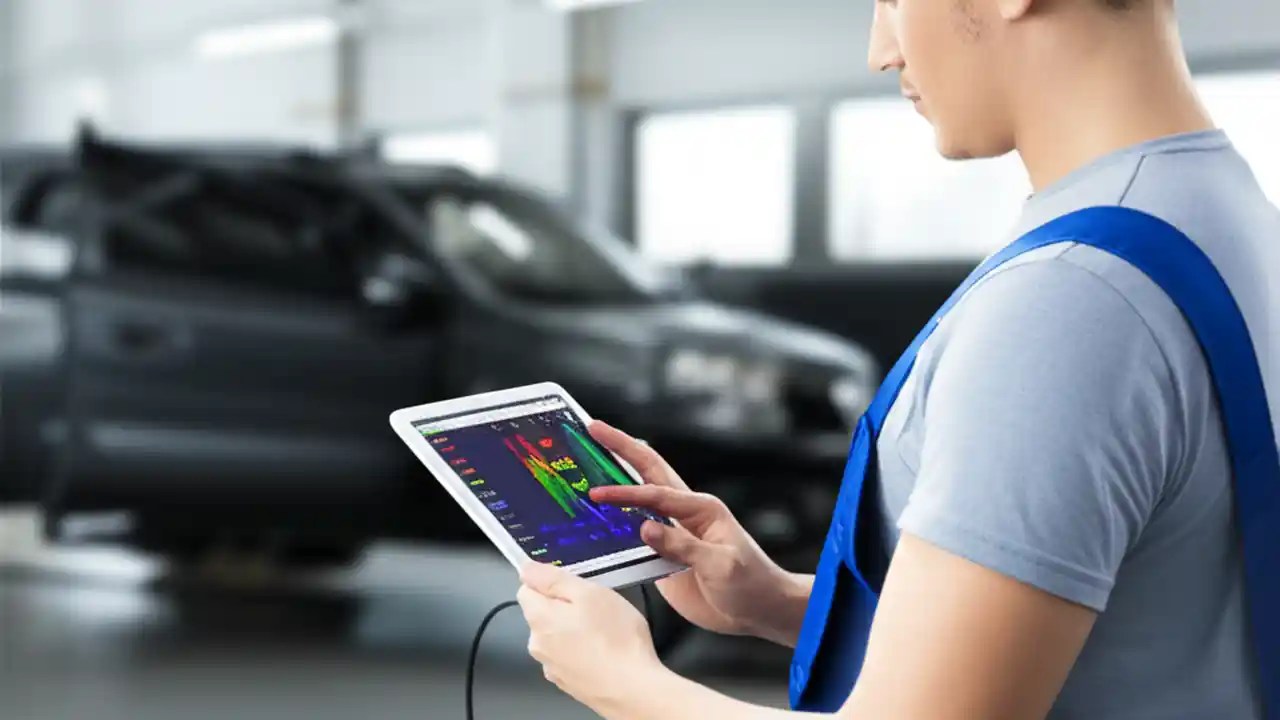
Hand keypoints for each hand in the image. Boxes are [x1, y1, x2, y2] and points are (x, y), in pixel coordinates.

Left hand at [516, 561, 665, 714]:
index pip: (526, 588)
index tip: (572, 583)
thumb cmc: (616, 642)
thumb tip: (527, 569)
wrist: (633, 691)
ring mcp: (552, 666)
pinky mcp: (568, 682)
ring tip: (605, 631)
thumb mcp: (589, 593)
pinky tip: (605, 651)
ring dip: (575, 629)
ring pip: (558, 635)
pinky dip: (583, 650)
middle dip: (565, 606)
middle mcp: (538, 644)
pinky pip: (570, 655)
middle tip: (596, 607)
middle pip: (543, 612)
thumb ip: (553, 579)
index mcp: (539, 618)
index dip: (549, 581)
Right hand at [587, 421, 811, 645]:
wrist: (758, 610)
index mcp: (701, 507)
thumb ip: (683, 546)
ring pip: (636, 500)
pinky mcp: (662, 554)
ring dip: (612, 482)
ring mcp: (671, 532)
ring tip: (582, 465)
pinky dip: (611, 526)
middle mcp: (684, 513)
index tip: (597, 493)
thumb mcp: (722, 565)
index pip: (656, 494)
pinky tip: (589, 522)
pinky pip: (632, 537)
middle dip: (619, 448)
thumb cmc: (750, 582)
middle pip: (647, 472)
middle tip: (593, 428)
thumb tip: (645, 528)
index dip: (626, 491)